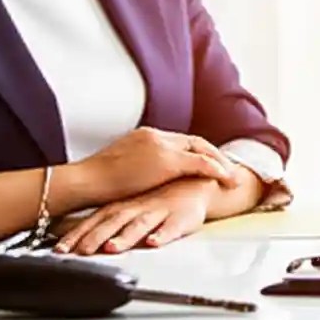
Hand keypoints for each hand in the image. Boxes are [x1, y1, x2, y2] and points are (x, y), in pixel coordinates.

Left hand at [55, 178, 217, 254]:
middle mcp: (137, 208)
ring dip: (125, 237)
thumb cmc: (162, 197)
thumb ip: (109, 220)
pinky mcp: (182, 217)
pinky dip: (162, 234)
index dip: (77, 235)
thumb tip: (79, 236)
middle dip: (95, 238)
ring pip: (139, 225)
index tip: (60, 250)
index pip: (95, 221)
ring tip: (112, 248)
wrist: (196, 183)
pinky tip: (154, 243)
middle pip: (113, 224)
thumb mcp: (133, 204)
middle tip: (81, 252)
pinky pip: (172, 227)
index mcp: (123, 206)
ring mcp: (159, 212)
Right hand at [62, 128, 238, 207]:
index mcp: (145, 136)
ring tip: (234, 178)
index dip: (198, 152)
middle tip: (230, 170)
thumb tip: (145, 180)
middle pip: (196, 142)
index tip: (211, 163)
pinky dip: (218, 171)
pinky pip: (201, 163)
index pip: (181, 140)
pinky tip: (228, 181)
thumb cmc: (96, 183)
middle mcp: (156, 136)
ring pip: (202, 150)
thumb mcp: (120, 169)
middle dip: (215, 156)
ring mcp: (162, 146)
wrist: (85, 181)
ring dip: (221, 164)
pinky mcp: (166, 161)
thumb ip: (138, 168)